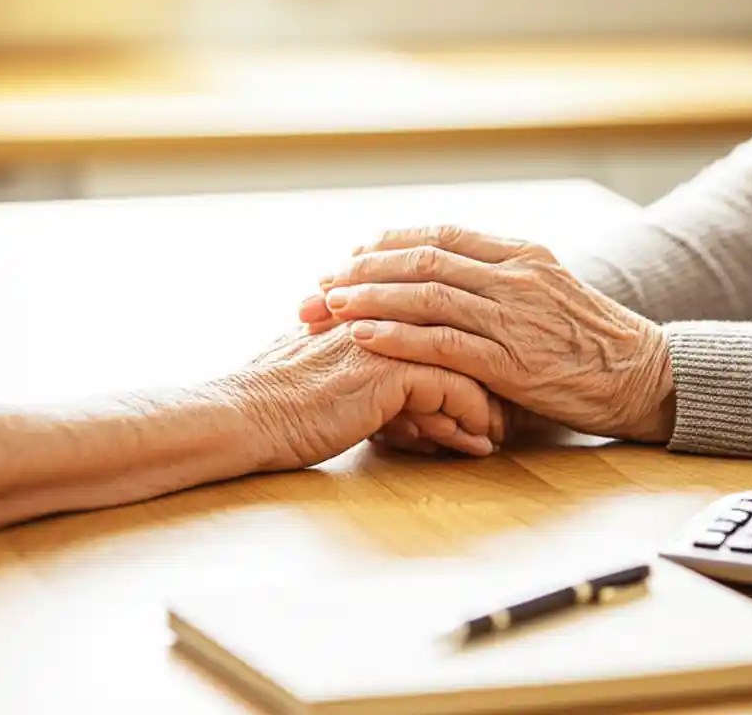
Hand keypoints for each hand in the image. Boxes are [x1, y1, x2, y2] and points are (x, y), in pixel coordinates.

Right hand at [231, 326, 503, 470]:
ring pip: (463, 360)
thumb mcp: (322, 371)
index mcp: (365, 307)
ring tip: (495, 434)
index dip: (462, 350)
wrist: (245, 416)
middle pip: (458, 334)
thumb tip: (388, 394)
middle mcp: (381, 313)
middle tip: (506, 411)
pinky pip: (454, 389)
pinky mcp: (392, 370)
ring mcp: (388, 337)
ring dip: (485, 402)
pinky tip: (478, 443)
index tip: (482, 383)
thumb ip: (357, 365)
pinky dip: (471, 418)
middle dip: (485, 377)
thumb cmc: (274, 403)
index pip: (434, 316)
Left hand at [298, 226, 675, 441]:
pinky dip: (397, 336)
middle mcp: (515, 276)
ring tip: (325, 307)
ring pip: (426, 295)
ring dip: (367, 300)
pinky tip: (362, 336)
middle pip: (421, 260)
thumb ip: (497, 281)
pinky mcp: (513, 360)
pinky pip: (443, 342)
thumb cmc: (589, 342)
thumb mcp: (547, 292)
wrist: (643, 376)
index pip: (439, 235)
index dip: (386, 245)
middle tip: (316, 288)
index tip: (347, 258)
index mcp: (521, 254)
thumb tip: (441, 280)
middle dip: (360, 272)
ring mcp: (515, 316)